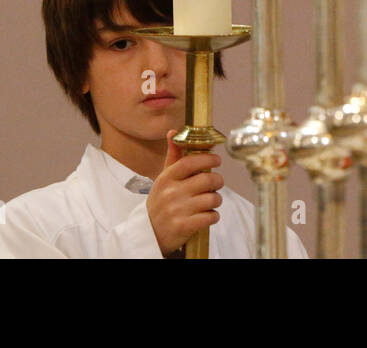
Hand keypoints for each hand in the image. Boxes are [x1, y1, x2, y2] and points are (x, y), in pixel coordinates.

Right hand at [147, 129, 223, 254]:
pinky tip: (207, 215)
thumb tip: (173, 132)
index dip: (208, 158)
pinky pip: (210, 216)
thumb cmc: (160, 202)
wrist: (148, 234)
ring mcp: (177, 210)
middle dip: (217, 181)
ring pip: (212, 198)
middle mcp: (171, 193)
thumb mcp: (163, 178)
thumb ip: (173, 156)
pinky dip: (213, 216)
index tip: (217, 159)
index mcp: (166, 178)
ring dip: (216, 200)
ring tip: (210, 201)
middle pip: (207, 180)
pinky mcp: (183, 226)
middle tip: (215, 183)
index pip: (190, 162)